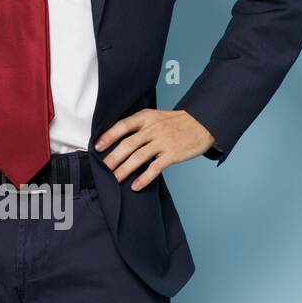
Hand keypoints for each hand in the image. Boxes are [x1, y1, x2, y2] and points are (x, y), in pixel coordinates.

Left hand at [93, 109, 215, 190]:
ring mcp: (163, 142)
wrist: (203, 124)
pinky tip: (135, 186)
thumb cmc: (175, 122)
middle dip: (113, 158)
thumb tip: (116, 138)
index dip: (109, 136)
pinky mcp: (173, 154)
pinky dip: (144, 178)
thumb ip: (138, 125)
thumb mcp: (155, 116)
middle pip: (128, 144)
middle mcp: (153, 129)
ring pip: (139, 157)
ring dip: (125, 169)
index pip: (123, 126)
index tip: (98, 147)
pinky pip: (155, 167)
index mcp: (146, 118)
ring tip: (115, 178)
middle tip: (103, 168)